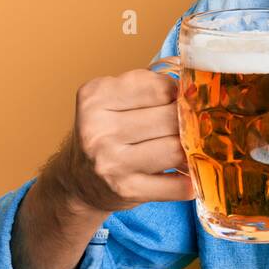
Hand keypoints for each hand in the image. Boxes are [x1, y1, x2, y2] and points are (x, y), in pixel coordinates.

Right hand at [61, 67, 195, 211]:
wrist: (76, 181)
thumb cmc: (104, 134)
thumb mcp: (113, 100)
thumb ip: (148, 86)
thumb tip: (193, 78)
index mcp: (96, 97)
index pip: (160, 87)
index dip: (177, 94)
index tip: (177, 102)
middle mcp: (98, 128)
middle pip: (171, 118)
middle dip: (188, 122)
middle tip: (192, 126)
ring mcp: (110, 162)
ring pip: (176, 149)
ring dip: (192, 150)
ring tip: (192, 147)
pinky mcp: (126, 190)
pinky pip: (176, 186)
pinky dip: (190, 182)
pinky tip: (188, 175)